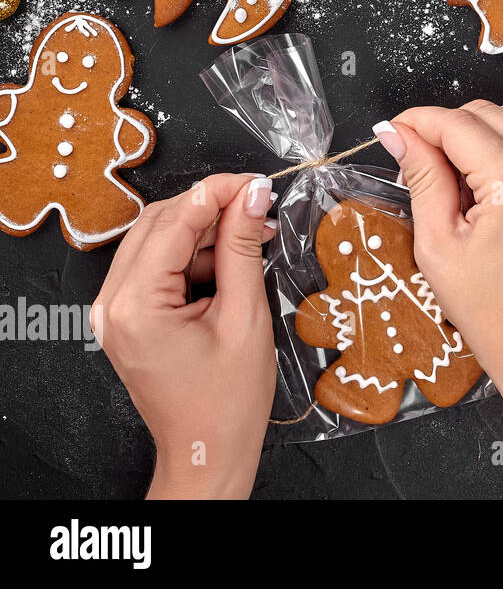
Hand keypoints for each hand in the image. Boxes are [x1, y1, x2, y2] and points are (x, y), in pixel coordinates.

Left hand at [93, 173, 277, 498]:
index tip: (258, 183)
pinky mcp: (126, 318)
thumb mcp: (245, 317)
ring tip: (253, 237)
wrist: (208, 450)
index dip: (218, 192)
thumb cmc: (228, 401)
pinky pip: (156, 267)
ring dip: (204, 232)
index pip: (174, 221)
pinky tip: (231, 261)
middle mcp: (113, 304)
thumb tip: (251, 197)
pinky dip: (193, 256)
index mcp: (137, 306)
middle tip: (259, 205)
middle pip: (158, 224)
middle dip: (210, 208)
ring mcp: (114, 312)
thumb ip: (242, 249)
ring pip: (157, 241)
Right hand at [374, 101, 502, 498]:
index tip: (392, 132)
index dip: (417, 122)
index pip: (457, 123)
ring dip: (475, 133)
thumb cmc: (493, 312)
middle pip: (486, 113)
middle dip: (444, 128)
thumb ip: (422, 178)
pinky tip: (481, 183)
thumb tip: (400, 135)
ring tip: (448, 177)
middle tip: (415, 163)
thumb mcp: (438, 244)